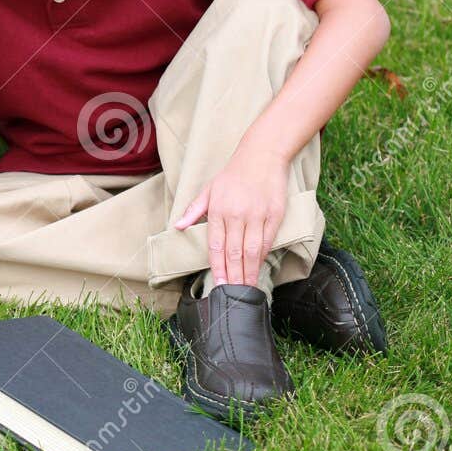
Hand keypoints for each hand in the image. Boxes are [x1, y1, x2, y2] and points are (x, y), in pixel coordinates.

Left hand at [174, 145, 289, 287]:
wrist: (261, 156)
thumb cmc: (232, 175)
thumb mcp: (208, 190)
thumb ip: (193, 210)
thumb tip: (177, 227)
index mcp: (218, 210)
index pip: (216, 245)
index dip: (217, 266)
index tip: (218, 284)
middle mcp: (236, 214)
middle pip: (234, 252)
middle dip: (233, 275)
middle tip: (232, 294)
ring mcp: (257, 215)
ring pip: (252, 250)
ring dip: (249, 271)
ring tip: (246, 288)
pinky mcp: (274, 215)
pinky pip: (268, 240)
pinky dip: (263, 257)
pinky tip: (258, 268)